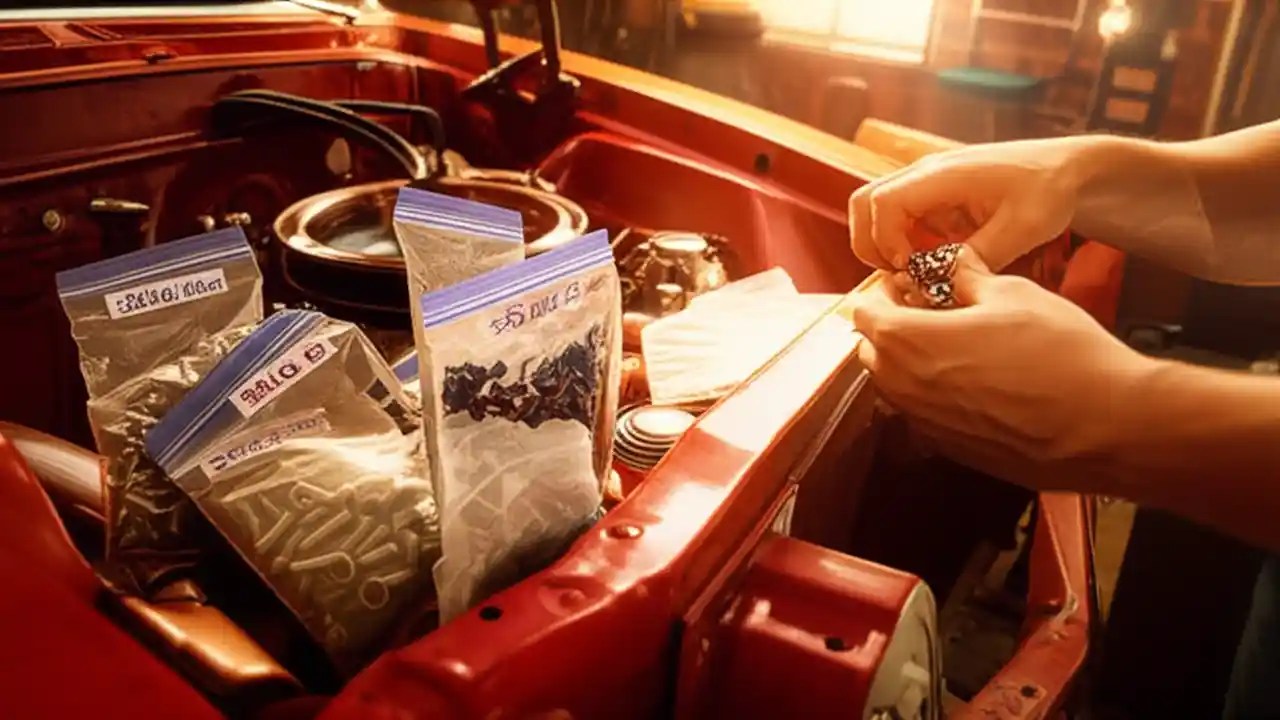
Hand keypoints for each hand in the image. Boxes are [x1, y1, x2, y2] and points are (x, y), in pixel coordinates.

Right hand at [849, 138, 1095, 272]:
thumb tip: (945, 280)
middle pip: (864, 202)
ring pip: (876, 210)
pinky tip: (933, 261)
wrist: (1067, 168)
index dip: (885, 240)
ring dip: (884, 243)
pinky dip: (903, 242)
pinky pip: (900, 218)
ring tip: (914, 272)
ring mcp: (927, 183)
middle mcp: (926, 173)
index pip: (883, 203)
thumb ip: (982, 255)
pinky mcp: (934, 196)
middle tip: (897, 275)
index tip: (909, 267)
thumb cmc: (1049, 189)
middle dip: (869, 243)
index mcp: (943, 174)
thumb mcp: (1024, 228)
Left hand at [851, 249, 1154, 491]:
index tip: (909, 282)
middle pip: (871, 350)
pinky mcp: (949, 448)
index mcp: (909, 342)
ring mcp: (924, 424)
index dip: (883, 292)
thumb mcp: (1012, 294)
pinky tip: (976, 379)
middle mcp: (904, 388)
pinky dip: (933, 393)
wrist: (1105, 426)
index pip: (863, 312)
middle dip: (892, 326)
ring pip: (894, 385)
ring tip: (957, 342)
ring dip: (911, 361)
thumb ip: (966, 276)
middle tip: (931, 308)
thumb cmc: (1061, 354)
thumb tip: (951, 262)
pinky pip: (922, 413)